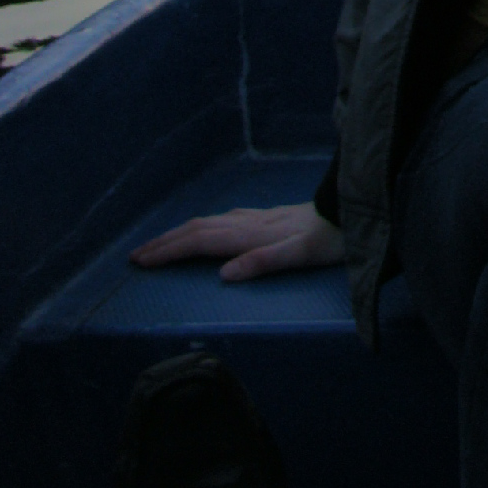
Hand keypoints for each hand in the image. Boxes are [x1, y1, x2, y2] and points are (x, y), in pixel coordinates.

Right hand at [131, 202, 344, 282]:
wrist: (351, 212)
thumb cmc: (328, 240)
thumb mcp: (300, 255)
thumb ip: (263, 262)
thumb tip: (224, 274)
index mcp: (250, 234)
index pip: (199, 241)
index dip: (169, 251)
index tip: (141, 261)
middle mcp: (249, 222)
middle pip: (197, 229)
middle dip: (165, 241)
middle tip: (137, 254)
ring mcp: (258, 217)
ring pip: (209, 221)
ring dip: (181, 232)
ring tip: (161, 242)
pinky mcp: (269, 216)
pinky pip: (224, 219)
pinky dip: (204, 226)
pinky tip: (208, 227)